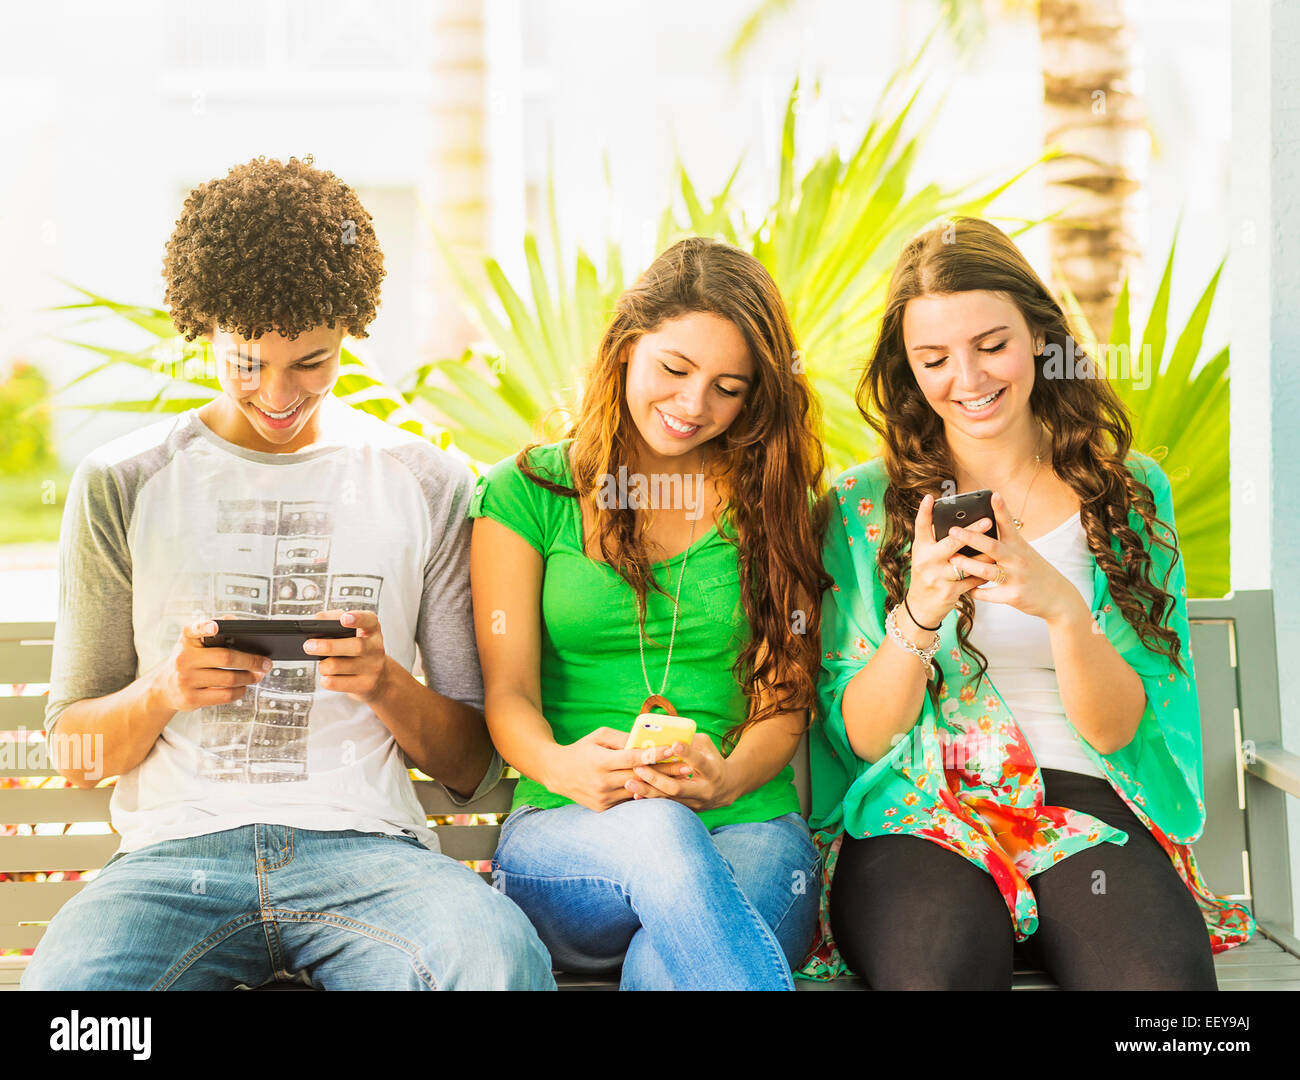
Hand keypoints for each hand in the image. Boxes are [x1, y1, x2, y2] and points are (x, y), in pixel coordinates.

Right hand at [153, 618, 270, 711]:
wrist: (165, 686)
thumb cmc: (190, 659)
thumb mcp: (195, 642)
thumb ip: (214, 629)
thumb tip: (236, 622)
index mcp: (187, 639)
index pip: (194, 629)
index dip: (204, 627)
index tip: (215, 627)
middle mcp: (183, 658)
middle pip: (225, 658)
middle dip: (251, 661)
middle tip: (267, 663)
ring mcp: (185, 679)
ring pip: (228, 679)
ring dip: (249, 677)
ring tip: (258, 675)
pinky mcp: (190, 698)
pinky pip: (224, 695)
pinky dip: (240, 691)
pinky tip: (244, 686)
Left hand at [305, 610, 389, 702]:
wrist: (377, 677)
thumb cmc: (357, 650)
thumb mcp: (352, 632)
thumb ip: (333, 620)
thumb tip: (315, 621)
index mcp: (372, 629)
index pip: (368, 620)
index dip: (357, 618)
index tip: (344, 618)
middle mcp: (375, 648)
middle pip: (354, 646)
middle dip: (328, 646)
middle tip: (308, 645)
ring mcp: (372, 668)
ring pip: (338, 666)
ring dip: (322, 665)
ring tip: (322, 663)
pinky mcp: (365, 685)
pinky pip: (334, 683)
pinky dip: (325, 679)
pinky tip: (328, 676)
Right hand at [549, 727, 678, 812]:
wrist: (558, 773)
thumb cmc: (582, 749)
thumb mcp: (599, 736)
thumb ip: (623, 739)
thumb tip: (647, 741)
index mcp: (600, 761)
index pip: (632, 758)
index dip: (654, 754)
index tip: (672, 750)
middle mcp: (602, 782)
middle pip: (640, 777)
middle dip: (665, 771)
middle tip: (688, 767)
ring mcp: (603, 798)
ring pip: (637, 792)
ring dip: (660, 786)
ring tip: (681, 780)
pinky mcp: (604, 808)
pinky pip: (629, 802)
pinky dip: (646, 796)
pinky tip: (664, 792)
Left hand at [626, 733, 733, 811]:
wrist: (726, 787)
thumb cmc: (711, 759)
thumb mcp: (706, 747)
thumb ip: (689, 740)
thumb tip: (664, 733)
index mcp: (712, 771)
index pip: (699, 763)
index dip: (687, 754)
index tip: (673, 744)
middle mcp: (704, 790)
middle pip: (677, 788)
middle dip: (656, 778)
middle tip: (639, 767)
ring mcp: (695, 803)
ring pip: (668, 800)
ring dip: (648, 791)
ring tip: (630, 782)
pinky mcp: (687, 810)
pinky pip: (666, 806)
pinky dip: (650, 800)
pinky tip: (634, 794)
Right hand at [906, 493, 988, 628]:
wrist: (921, 607)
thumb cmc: (927, 574)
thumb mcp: (924, 555)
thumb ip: (935, 538)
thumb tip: (953, 518)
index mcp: (920, 549)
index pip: (920, 527)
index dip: (924, 511)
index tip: (930, 497)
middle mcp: (927, 562)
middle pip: (951, 543)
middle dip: (971, 532)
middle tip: (988, 520)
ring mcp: (938, 578)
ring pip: (967, 563)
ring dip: (986, 554)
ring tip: (1001, 545)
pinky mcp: (950, 592)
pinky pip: (973, 580)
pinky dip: (985, 573)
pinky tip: (996, 566)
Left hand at [945, 492, 1082, 622]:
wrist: (1058, 597)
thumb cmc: (1035, 570)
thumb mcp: (1024, 552)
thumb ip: (1006, 541)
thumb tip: (984, 525)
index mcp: (1019, 545)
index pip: (1009, 524)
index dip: (1001, 509)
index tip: (993, 494)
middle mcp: (1017, 559)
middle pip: (992, 546)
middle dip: (971, 538)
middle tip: (953, 530)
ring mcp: (1015, 577)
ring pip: (986, 571)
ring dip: (966, 565)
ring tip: (951, 559)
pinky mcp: (1012, 595)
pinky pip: (988, 594)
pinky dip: (975, 591)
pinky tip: (965, 588)